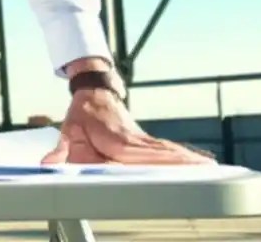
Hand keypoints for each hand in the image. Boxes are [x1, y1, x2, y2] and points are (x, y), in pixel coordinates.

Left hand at [41, 89, 215, 164]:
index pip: (144, 153)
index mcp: (118, 139)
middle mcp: (134, 139)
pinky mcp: (144, 140)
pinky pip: (166, 149)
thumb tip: (48, 164)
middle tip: (208, 169)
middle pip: (163, 152)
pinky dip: (183, 155)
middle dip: (184, 162)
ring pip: (168, 150)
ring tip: (212, 167)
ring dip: (188, 159)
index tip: (178, 163)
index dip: (163, 159)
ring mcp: (141, 138)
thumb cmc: (81, 113)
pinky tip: (200, 162)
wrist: (92, 90)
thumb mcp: (67, 130)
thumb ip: (60, 150)